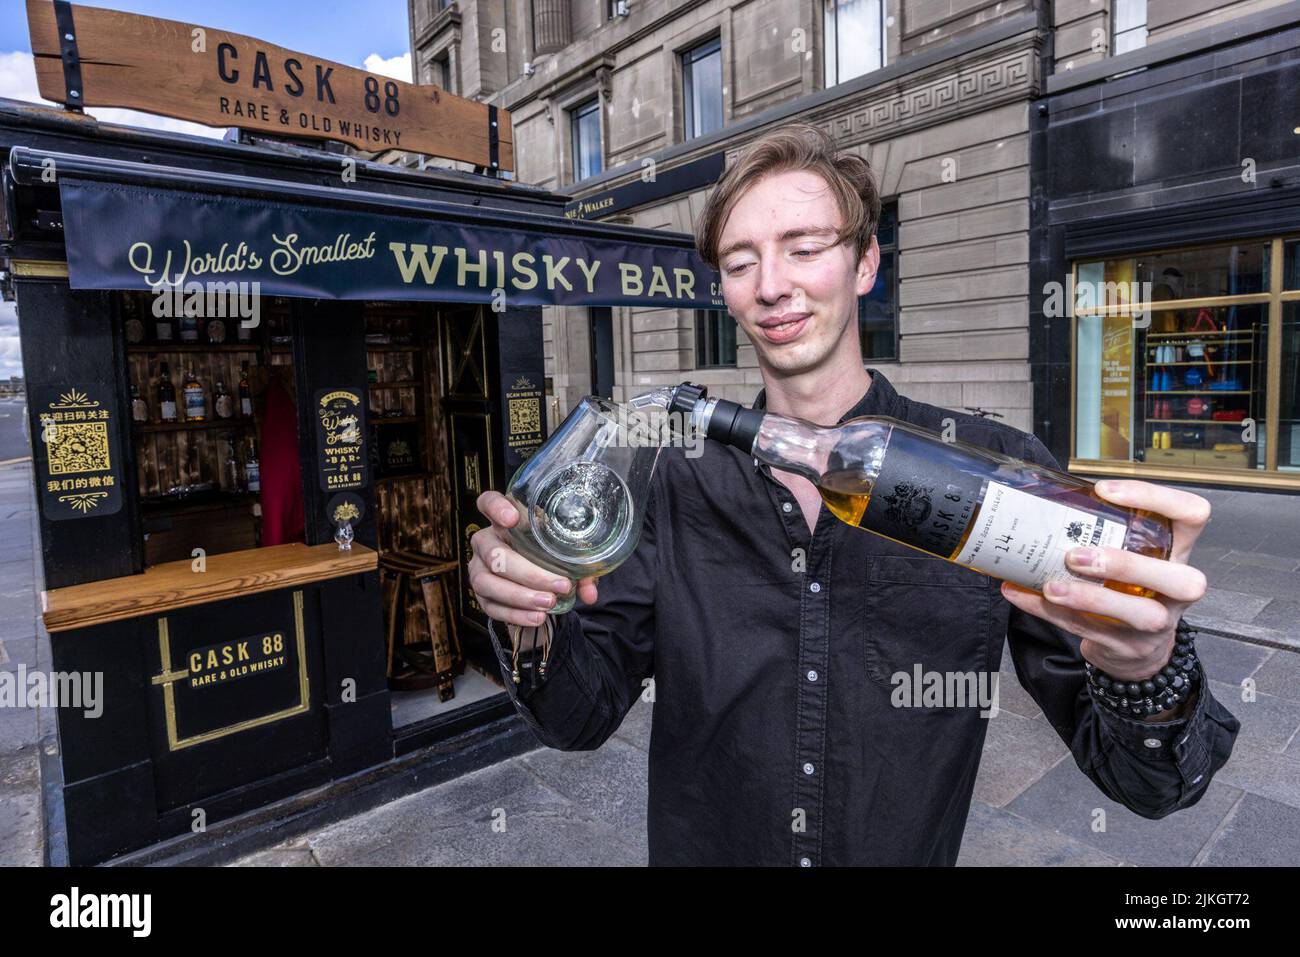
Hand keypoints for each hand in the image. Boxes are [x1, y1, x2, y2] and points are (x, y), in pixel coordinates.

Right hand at [468, 490, 598, 627]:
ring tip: (549, 603)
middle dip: (529, 573)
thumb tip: (589, 593)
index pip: (488, 502)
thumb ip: (580, 569)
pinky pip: (491, 607)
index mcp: (504, 521)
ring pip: (488, 582)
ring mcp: (478, 569)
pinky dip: (516, 615)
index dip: (496, 508)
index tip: (512, 519)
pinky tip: (537, 617)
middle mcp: (486, 542)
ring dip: (521, 596)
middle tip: (560, 585)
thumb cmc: (549, 559)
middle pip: (495, 554)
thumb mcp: (566, 555)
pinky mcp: (480, 595)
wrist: (535, 584)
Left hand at [1000, 479, 1210, 682]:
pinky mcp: (1127, 647)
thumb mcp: (1130, 556)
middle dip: (1127, 565)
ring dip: (1090, 597)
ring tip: (1051, 586)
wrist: (1134, 650)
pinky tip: (1022, 594)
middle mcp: (1176, 590)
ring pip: (1140, 614)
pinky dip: (1050, 612)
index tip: (1105, 491)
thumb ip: (1105, 532)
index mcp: (1176, 553)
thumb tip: (1045, 499)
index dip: (1157, 498)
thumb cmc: (1129, 589)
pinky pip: (1087, 629)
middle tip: (1076, 556)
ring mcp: (1157, 624)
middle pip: (1182, 579)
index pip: (1192, 515)